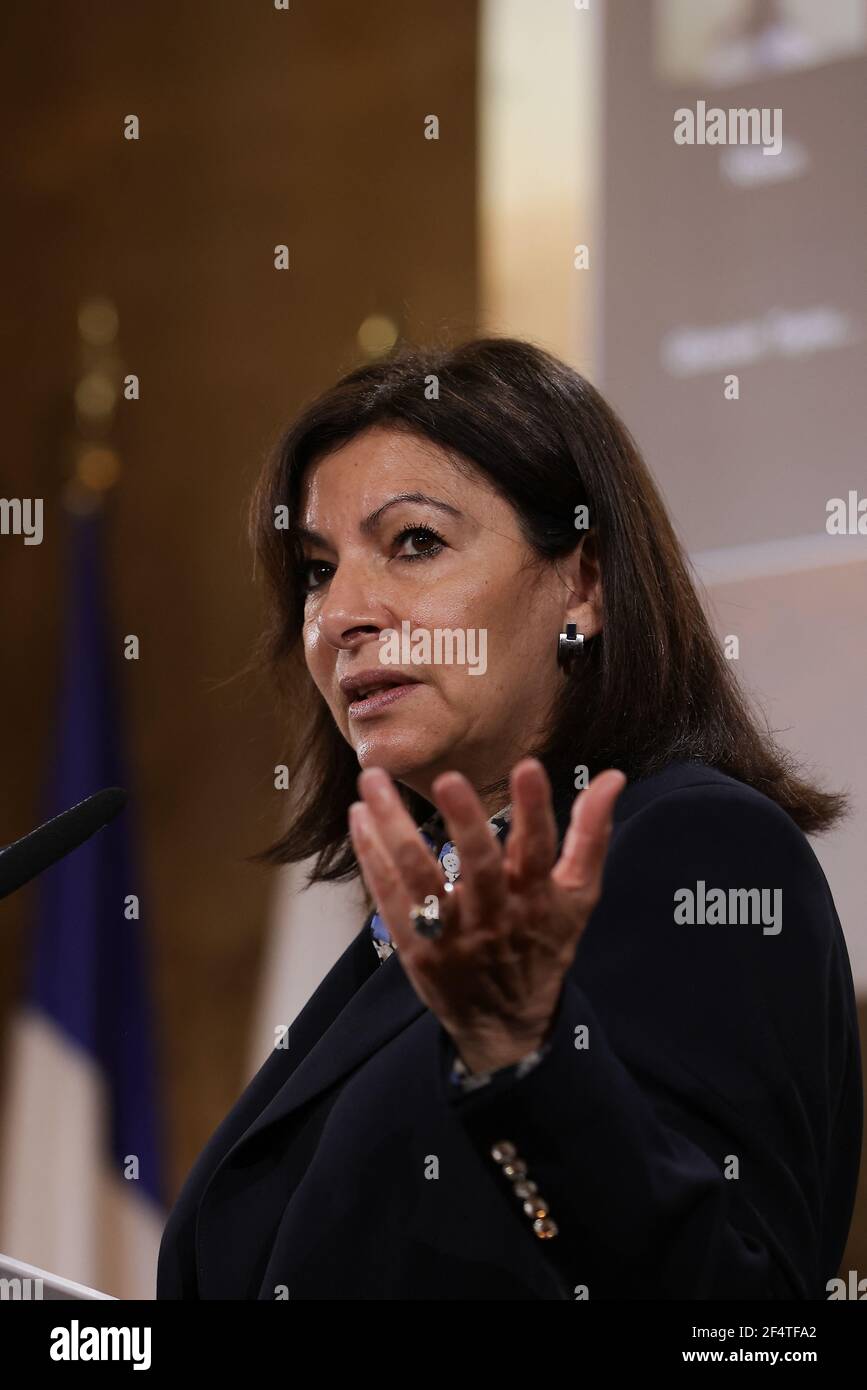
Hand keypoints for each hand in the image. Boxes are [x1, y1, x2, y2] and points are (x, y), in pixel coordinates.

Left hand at [348, 758, 625, 1073]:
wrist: (505, 1023)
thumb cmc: (543, 945)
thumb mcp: (578, 896)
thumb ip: (592, 834)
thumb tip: (613, 777)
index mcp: (537, 899)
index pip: (540, 851)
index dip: (535, 811)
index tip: (528, 767)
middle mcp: (494, 917)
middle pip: (479, 867)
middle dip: (466, 823)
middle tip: (448, 780)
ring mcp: (451, 934)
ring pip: (419, 876)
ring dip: (393, 826)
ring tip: (372, 781)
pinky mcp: (415, 946)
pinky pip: (388, 894)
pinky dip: (371, 854)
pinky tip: (359, 815)